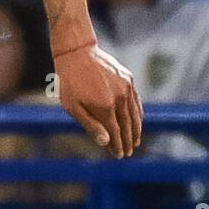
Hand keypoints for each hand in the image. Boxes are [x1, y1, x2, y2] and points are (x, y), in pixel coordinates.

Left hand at [54, 42, 142, 157]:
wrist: (77, 51)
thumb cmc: (69, 81)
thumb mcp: (72, 106)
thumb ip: (90, 125)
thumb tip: (106, 143)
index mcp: (105, 107)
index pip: (115, 133)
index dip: (117, 146)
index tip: (119, 156)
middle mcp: (120, 98)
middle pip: (127, 125)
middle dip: (128, 141)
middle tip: (128, 153)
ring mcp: (126, 87)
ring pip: (135, 114)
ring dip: (136, 129)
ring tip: (136, 142)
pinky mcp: (129, 79)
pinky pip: (136, 100)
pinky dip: (138, 113)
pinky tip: (138, 120)